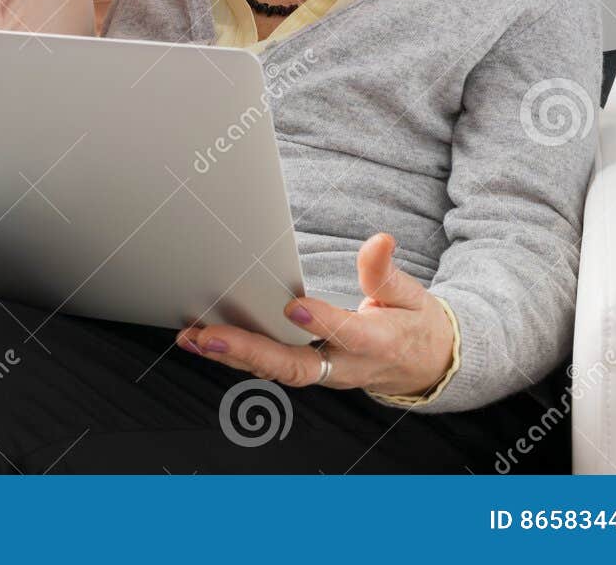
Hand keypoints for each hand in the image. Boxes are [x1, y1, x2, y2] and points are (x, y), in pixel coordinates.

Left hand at [175, 232, 453, 396]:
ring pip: (273, 371)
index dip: (323, 322)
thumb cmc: (411, 325)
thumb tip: (379, 241)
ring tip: (193, 337)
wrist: (421, 366)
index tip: (294, 306)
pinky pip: (266, 368)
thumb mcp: (411, 296)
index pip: (348, 335)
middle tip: (211, 336)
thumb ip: (386, 272)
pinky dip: (233, 356)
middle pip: (294, 367)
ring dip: (230, 356)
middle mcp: (343, 366)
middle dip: (250, 352)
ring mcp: (320, 373)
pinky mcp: (303, 370)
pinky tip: (200, 340)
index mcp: (376, 344)